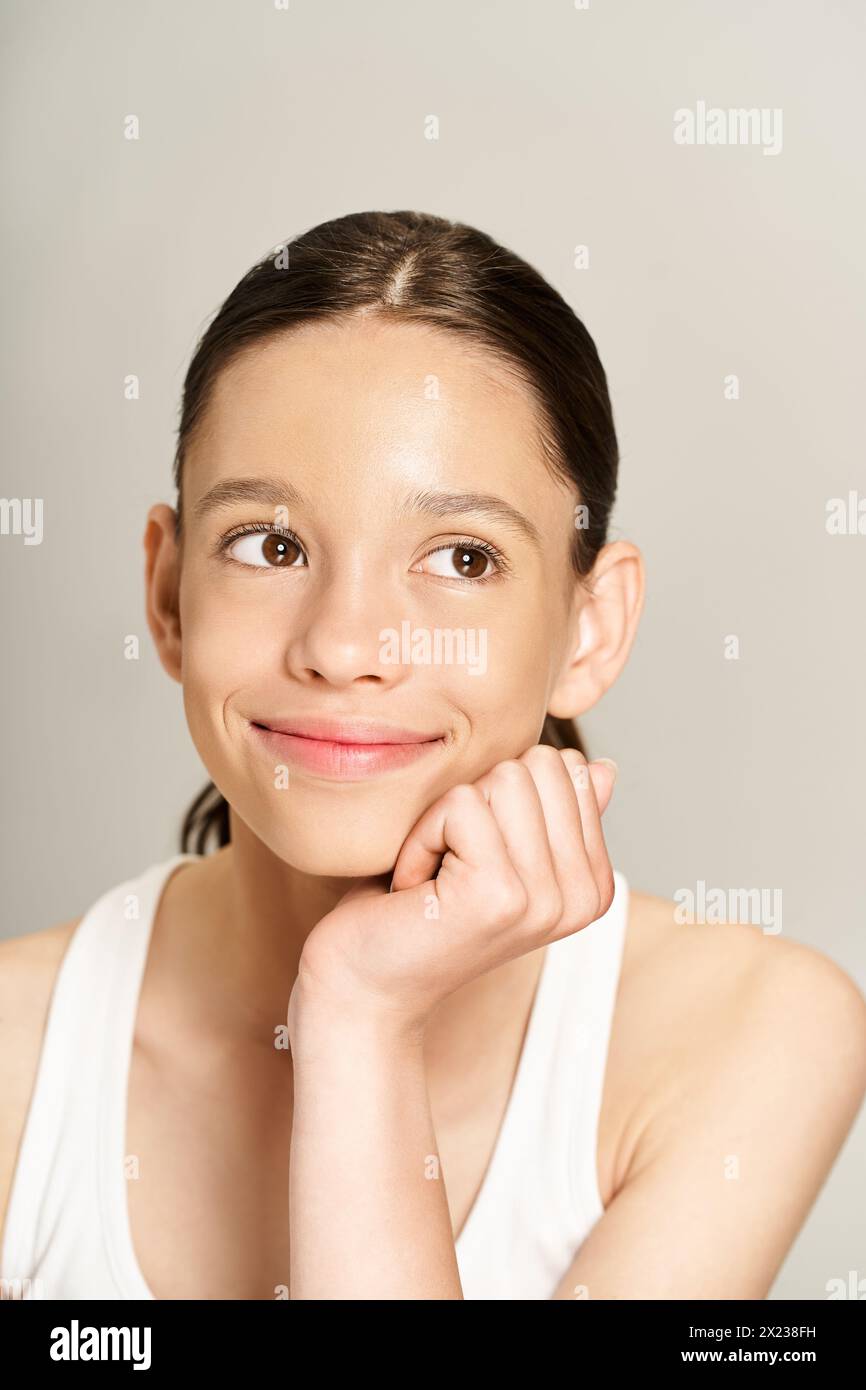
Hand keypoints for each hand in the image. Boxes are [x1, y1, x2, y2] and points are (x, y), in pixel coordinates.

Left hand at [290, 745, 617, 1039]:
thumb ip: (553, 814)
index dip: (503, 797)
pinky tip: (416, 885)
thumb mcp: (499, 853)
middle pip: (540, 766)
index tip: (477, 856)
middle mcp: (582, 896)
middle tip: (453, 865)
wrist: (366, 989)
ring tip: (436, 875)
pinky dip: (423, 835)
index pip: (568, 769)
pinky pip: (461, 804)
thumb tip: (604, 767)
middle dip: (479, 800)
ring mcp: (545, 899)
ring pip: (503, 779)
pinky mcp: (498, 895)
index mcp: (592, 883)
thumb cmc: (422, 915)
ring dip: (447, 818)